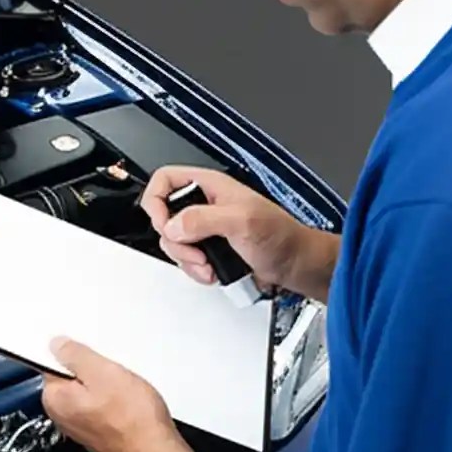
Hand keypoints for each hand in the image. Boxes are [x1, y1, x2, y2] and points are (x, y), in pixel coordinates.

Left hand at [41, 337, 199, 451]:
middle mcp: (64, 414)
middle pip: (71, 376)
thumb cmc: (132, 419)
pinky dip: (114, 397)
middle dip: (91, 368)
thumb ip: (74, 355)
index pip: (52, 363)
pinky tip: (128, 399)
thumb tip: (56, 344)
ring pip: (89, 389)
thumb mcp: (102, 372)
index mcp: (55, 398)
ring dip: (105, 382)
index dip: (71, 351)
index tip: (87, 348)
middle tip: (111, 370)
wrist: (154, 450)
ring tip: (123, 386)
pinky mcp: (100, 428)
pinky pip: (102, 403)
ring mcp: (82, 423)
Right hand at [140, 166, 335, 300]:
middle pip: (164, 216)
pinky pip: (185, 259)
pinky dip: (194, 269)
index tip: (164, 223)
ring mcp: (204, 228)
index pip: (165, 180)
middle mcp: (204, 204)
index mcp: (210, 185)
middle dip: (175, 240)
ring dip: (186, 259)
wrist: (294, 264)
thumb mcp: (241, 221)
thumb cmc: (280, 236)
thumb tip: (174, 225)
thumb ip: (204, 219)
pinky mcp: (208, 249)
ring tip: (208, 264)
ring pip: (172, 241)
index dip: (156, 200)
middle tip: (194, 250)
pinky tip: (212, 270)